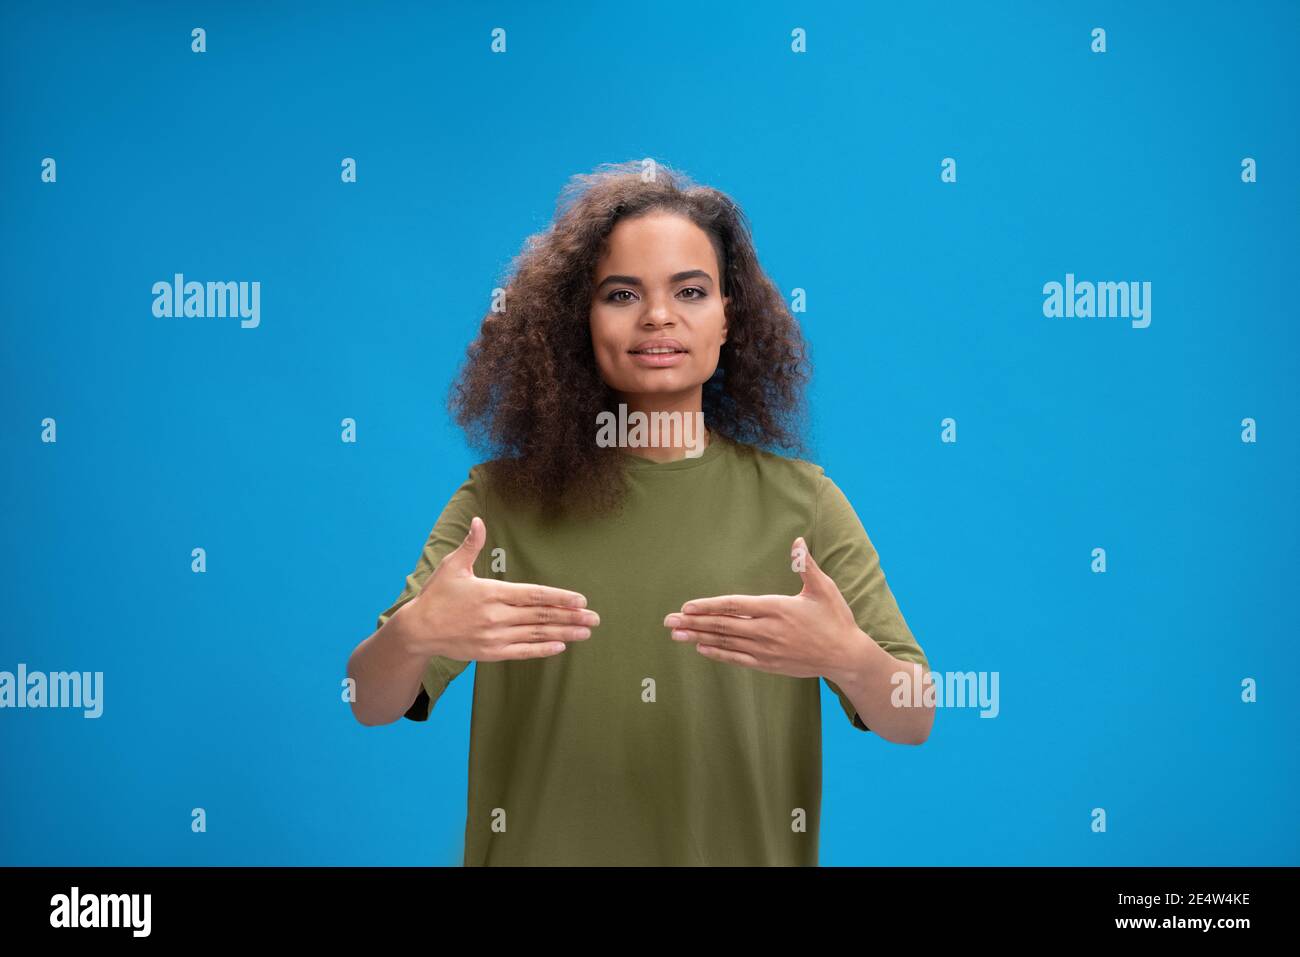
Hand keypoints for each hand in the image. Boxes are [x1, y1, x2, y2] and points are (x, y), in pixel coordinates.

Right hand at [397, 516, 599, 661]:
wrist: (417, 630)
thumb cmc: (436, 595)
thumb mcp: (452, 567)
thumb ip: (471, 545)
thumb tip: (479, 521)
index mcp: (491, 593)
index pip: (533, 595)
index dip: (559, 598)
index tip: (580, 600)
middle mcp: (496, 616)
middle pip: (541, 615)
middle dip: (570, 617)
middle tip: (594, 618)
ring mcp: (494, 636)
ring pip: (535, 633)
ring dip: (563, 633)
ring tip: (585, 632)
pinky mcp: (490, 652)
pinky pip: (522, 652)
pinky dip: (542, 649)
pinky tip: (560, 646)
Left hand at [663, 536, 859, 678]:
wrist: (846, 656)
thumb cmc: (835, 619)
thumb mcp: (823, 589)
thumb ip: (806, 566)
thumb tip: (797, 542)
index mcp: (777, 609)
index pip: (734, 606)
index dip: (709, 606)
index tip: (687, 606)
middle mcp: (767, 631)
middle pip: (723, 625)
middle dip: (693, 623)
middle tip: (668, 622)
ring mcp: (767, 650)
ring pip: (726, 643)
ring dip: (699, 638)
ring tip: (676, 635)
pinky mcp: (769, 664)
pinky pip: (737, 659)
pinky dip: (718, 653)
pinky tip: (701, 648)